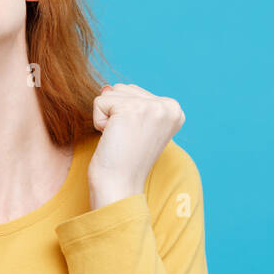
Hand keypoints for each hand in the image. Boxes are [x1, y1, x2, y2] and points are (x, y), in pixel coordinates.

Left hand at [87, 83, 184, 207]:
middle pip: (123, 89)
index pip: (135, 93)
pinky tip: (112, 139)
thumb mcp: (135, 127)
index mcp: (174, 109)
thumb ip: (128, 102)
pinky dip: (98, 122)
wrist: (119, 186)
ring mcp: (152, 106)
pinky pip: (99, 101)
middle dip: (116, 114)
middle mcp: (169, 105)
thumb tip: (107, 87)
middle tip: (126, 140)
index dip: (125, 116)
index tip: (134, 138)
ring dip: (107, 117)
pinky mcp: (131, 108)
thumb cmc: (124, 162)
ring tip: (120, 139)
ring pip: (111, 93)